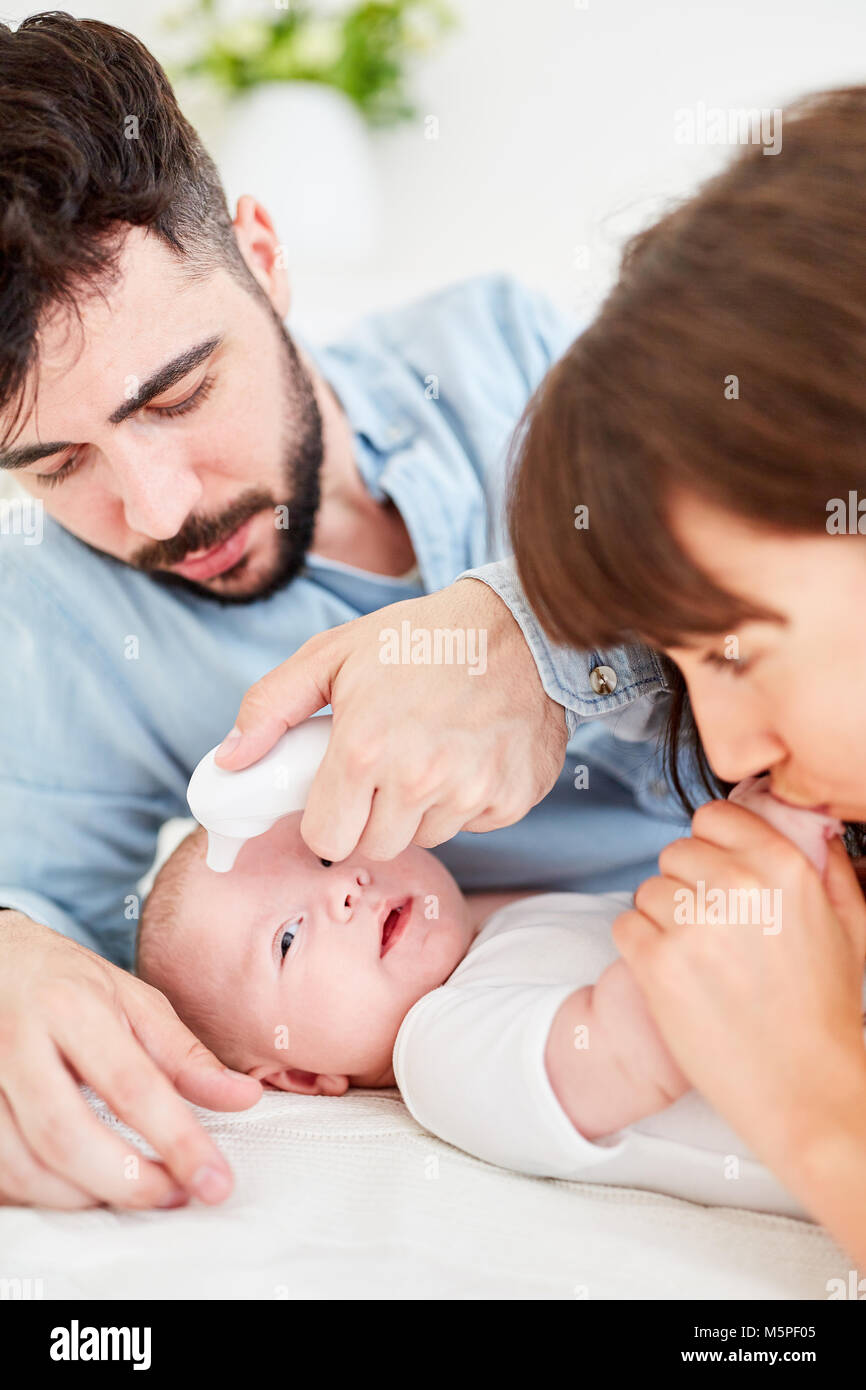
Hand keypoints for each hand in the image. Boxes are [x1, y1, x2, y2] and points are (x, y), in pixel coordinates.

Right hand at [0, 911, 261, 1208]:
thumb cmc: (69, 983)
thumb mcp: (133, 1001)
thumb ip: (184, 1056)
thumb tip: (243, 1098)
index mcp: (72, 1006)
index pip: (132, 1085)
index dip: (177, 1141)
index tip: (214, 1182)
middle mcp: (19, 1041)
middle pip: (67, 1136)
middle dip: (127, 1181)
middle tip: (173, 1196)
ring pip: (23, 1165)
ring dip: (83, 1195)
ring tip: (132, 1189)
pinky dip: (40, 1193)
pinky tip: (78, 1184)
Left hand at [215, 579, 568, 860]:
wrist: (520, 626)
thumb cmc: (420, 638)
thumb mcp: (333, 655)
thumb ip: (271, 707)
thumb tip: (229, 761)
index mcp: (364, 749)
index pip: (327, 837)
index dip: (327, 816)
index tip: (339, 791)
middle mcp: (418, 779)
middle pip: (374, 846)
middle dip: (371, 816)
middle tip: (385, 769)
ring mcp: (470, 793)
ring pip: (424, 838)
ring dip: (420, 809)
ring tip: (431, 752)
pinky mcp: (511, 799)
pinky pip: (472, 826)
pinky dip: (467, 801)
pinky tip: (469, 755)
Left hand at [612, 800, 865, 1170]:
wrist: (803, 1087)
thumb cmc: (826, 1012)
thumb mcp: (851, 927)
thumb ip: (830, 870)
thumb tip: (812, 830)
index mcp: (783, 868)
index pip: (714, 816)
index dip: (711, 845)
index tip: (716, 871)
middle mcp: (737, 887)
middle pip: (675, 853)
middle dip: (686, 885)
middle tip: (709, 928)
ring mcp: (693, 925)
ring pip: (647, 890)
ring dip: (662, 918)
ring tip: (696, 958)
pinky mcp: (658, 964)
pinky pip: (624, 926)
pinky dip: (639, 947)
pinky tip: (673, 974)